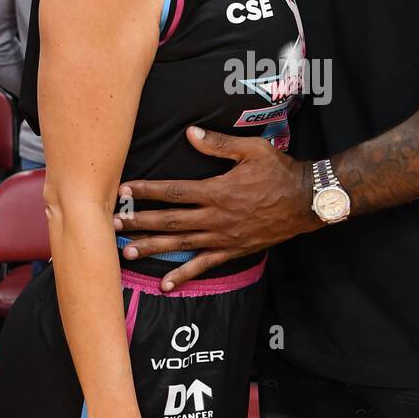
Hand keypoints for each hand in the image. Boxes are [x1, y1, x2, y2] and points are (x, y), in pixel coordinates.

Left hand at [112, 126, 315, 289]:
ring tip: (127, 252)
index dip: (146, 191)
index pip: (173, 191)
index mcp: (216, 190)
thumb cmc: (280, 171)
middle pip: (169, 220)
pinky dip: (183, 275)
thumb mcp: (252, 150)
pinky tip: (165, 284)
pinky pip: (204, 265)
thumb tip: (190, 133)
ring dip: (152, 248)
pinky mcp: (232, 250)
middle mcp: (215, 217)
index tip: (123, 191)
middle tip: (112, 225)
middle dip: (138, 222)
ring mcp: (222, 237)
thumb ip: (218, 144)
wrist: (306, 201)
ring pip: (180, 244)